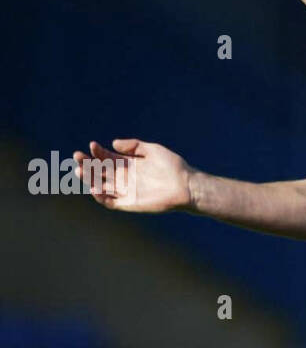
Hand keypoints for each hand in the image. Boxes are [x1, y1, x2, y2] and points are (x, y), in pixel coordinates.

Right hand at [72, 139, 194, 211]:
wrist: (186, 185)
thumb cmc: (173, 166)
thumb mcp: (153, 150)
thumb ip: (134, 146)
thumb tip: (113, 143)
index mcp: (128, 163)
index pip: (106, 157)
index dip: (97, 151)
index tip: (92, 145)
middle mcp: (124, 177)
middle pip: (100, 171)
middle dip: (87, 164)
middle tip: (77, 156)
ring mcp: (126, 191)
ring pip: (101, 186)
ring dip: (89, 179)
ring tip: (79, 171)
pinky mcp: (130, 204)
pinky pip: (111, 202)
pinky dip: (101, 197)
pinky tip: (94, 188)